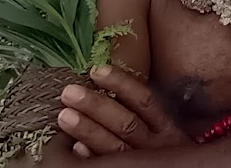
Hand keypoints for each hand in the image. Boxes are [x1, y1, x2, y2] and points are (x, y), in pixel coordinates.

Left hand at [56, 64, 192, 158]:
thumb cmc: (166, 147)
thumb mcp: (163, 127)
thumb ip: (142, 111)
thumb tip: (104, 81)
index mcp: (165, 127)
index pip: (144, 101)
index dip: (120, 84)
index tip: (97, 71)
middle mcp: (155, 145)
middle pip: (126, 123)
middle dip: (96, 106)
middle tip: (69, 93)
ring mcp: (140, 161)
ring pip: (114, 146)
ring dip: (88, 130)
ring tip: (65, 116)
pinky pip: (107, 165)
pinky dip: (91, 156)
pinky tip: (75, 148)